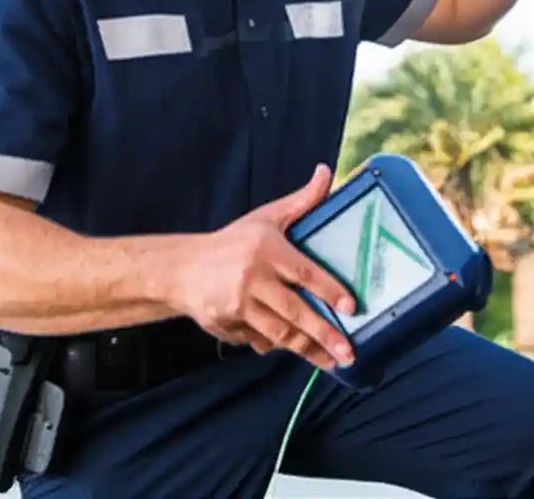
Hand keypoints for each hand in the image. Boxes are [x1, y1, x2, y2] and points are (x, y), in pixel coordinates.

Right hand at [171, 164, 356, 370]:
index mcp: (266, 250)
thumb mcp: (267, 217)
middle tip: (349, 351)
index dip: (330, 291)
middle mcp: (252, 278)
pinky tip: (299, 352)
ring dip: (308, 350)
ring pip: (279, 333)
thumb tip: (325, 173)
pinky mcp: (227, 325)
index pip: (305, 273)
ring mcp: (238, 305)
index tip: (351, 307)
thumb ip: (301, 201)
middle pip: (295, 312)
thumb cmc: (233, 242)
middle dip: (324, 334)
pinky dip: (277, 346)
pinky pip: (259, 340)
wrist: (182, 269)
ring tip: (332, 360)